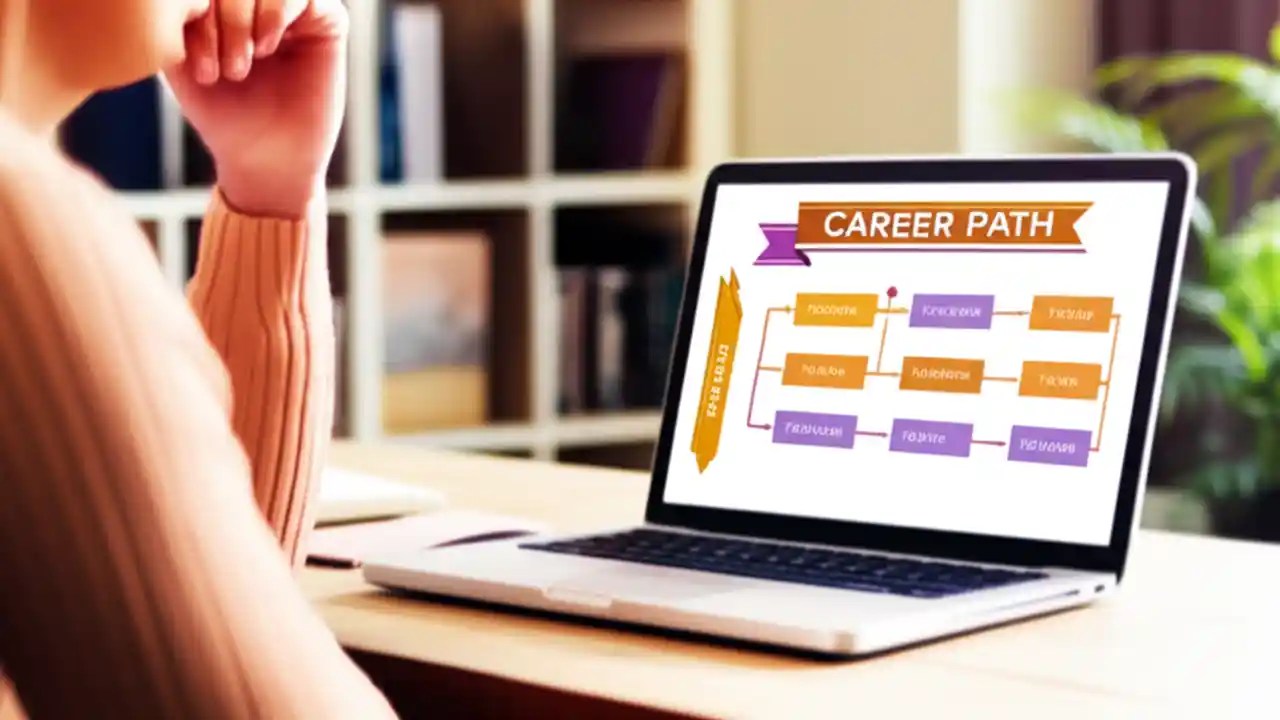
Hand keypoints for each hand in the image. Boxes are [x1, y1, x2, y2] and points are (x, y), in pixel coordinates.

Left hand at [165, 0, 347, 217]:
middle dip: (219, 16)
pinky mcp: (328, 20)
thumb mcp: (179, 52)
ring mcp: (294, 6)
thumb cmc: (220, 111)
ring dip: (243, 18)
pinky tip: (267, 48)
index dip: (192, 9)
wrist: (265, 157)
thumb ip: (175, 7)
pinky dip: (277, 13)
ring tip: (240, 66)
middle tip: (218, 70)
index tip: (191, 64)